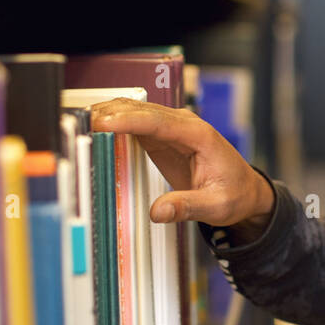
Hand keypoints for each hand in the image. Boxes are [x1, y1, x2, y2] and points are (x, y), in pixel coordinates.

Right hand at [89, 97, 274, 230]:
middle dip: (109, 114)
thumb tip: (157, 213)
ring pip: (134, 112)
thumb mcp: (216, 207)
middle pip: (141, 110)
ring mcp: (172, 127)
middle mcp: (184, 125)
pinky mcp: (162, 136)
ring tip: (78, 124)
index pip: (158, 121)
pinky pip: (134, 124)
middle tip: (78, 125)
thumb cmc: (235, 195)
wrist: (246, 191)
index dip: (128, 120)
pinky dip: (113, 124)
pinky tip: (94, 130)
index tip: (103, 123)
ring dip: (108, 114)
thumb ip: (187, 208)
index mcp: (199, 135)